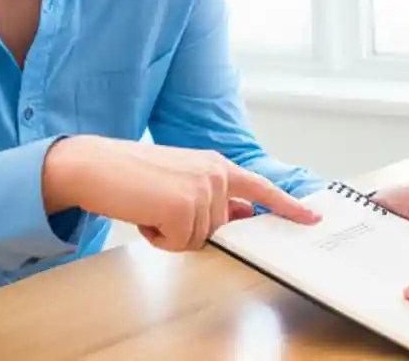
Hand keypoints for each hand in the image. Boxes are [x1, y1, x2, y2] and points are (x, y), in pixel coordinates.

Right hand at [41, 135, 320, 251]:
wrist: (96, 165)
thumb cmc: (133, 175)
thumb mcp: (182, 181)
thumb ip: (213, 198)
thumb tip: (240, 216)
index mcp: (216, 165)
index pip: (260, 188)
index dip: (287, 205)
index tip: (312, 217)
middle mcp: (215, 174)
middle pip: (218, 228)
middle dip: (187, 229)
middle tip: (160, 206)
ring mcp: (202, 190)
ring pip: (197, 239)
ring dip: (171, 233)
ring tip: (150, 207)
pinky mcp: (183, 207)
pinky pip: (179, 244)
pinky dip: (158, 238)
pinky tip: (144, 213)